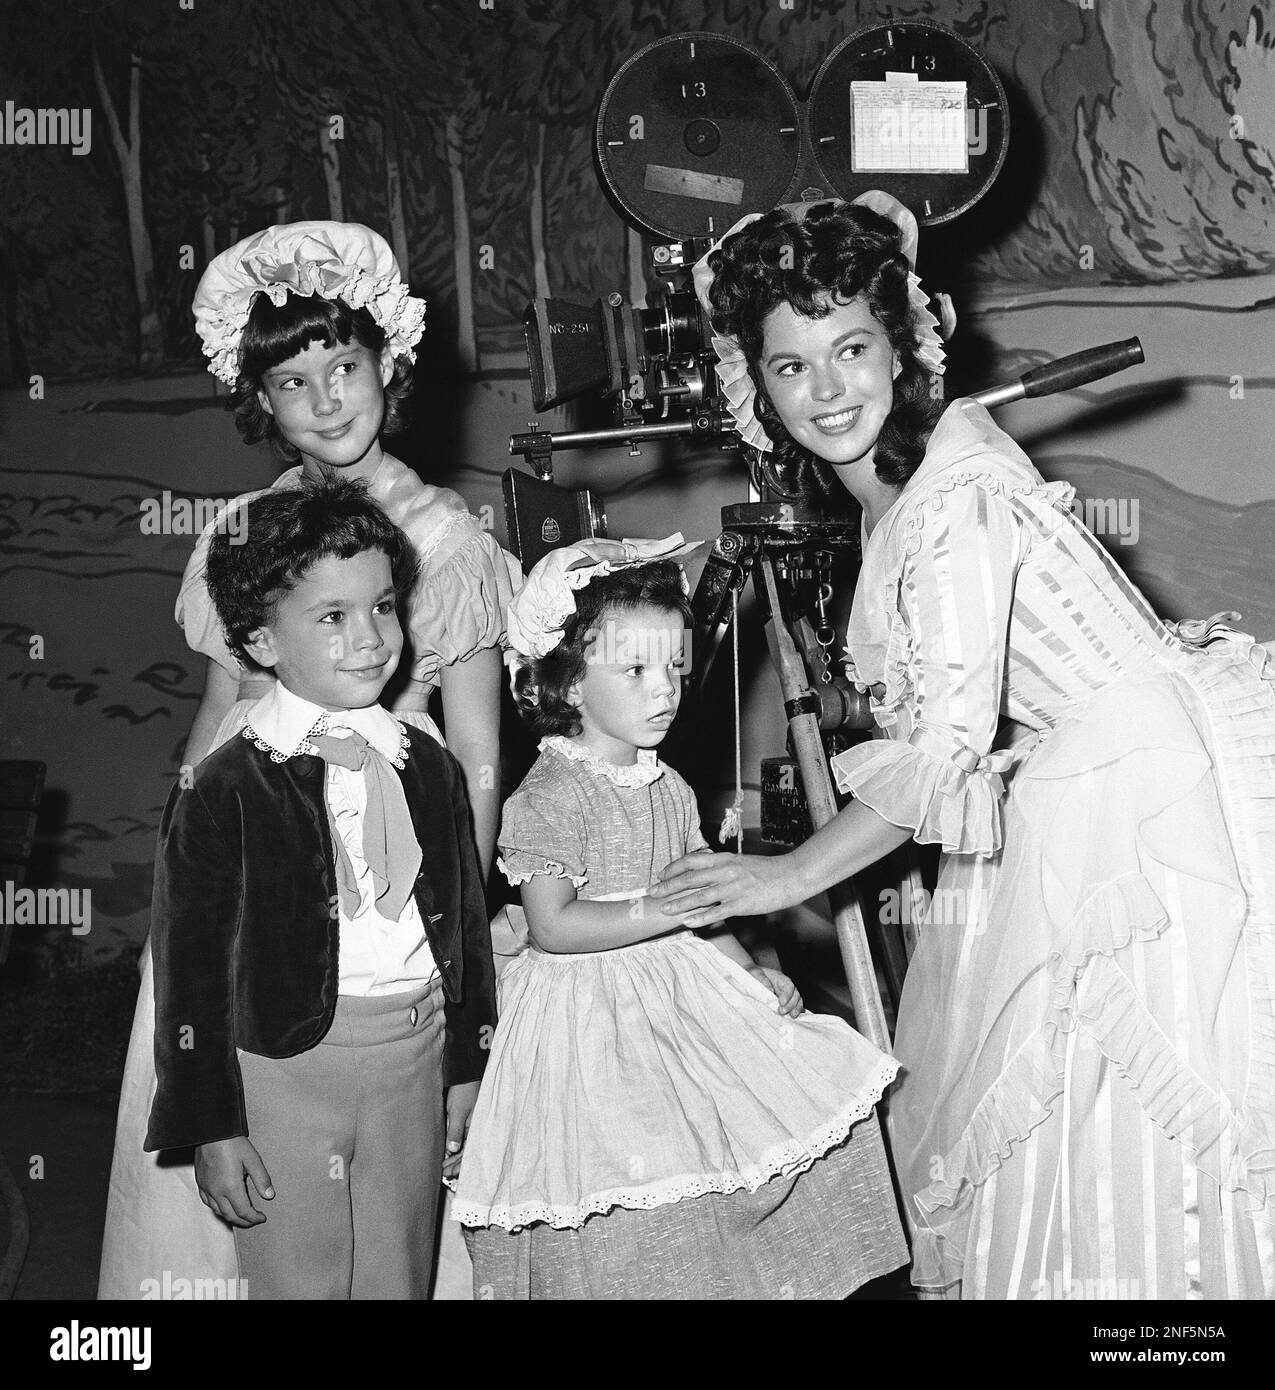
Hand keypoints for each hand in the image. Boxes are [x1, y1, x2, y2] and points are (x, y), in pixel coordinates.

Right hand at [194, 1136, 272, 1227]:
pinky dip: (217, 1209)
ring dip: (231, 1216)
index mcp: (230, 1187)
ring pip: (218, 1211)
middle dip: (244, 1221)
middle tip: (254, 1220)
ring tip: (242, 1215)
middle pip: (230, 1215)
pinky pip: (207, 1202)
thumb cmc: (233, 1143)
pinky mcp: (200, 1183)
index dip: (254, 1218)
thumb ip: (261, 1179)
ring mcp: (206, 1188)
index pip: (243, 1211)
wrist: (212, 1132)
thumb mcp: (252, 1159)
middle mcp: (216, 1192)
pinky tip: (223, 1206)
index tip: (262, 1218)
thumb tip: (269, 1196)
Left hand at [443, 1079, 480, 1179]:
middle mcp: (477, 1128)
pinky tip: (449, 1152)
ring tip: (444, 1167)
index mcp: (478, 1128)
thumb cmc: (464, 1090)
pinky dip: (456, 1146)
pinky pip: (463, 1137)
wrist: (466, 1072)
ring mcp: (473, 1124)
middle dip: (457, 1163)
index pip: (470, 1152)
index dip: (460, 1164)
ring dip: (455, 1157)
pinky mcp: (468, 1119)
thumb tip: (452, 1151)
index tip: (449, 1173)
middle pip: (468, 1151)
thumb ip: (455, 1131)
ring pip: (466, 1146)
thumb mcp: (458, 1111)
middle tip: (445, 1173)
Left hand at [649, 850, 797, 927]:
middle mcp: (726, 871)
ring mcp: (733, 888)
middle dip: (668, 886)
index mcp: (725, 859)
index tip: (661, 874)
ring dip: (679, 903)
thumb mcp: (741, 863)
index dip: (674, 868)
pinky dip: (700, 917)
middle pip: (690, 878)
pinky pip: (716, 912)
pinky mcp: (742, 904)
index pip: (692, 860)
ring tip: (664, 910)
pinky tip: (687, 922)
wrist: (792, 876)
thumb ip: (723, 867)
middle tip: (652, 893)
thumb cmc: (768, 871)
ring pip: (699, 896)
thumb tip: (704, 874)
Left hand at [748, 965, 803, 1016]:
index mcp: (781, 979)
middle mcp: (787, 988)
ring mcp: (788, 996)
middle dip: (790, 1005)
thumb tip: (770, 991)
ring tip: (791, 1016)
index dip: (787, 995)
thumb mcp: (756, 973)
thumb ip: (762, 980)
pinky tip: (793, 1018)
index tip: (781, 1002)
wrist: (754, 978)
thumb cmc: (755, 974)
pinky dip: (796, 1012)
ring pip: (797, 1002)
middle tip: (781, 1012)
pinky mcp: (786, 1004)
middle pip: (795, 995)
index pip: (789, 986)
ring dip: (795, 1009)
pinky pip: (794, 1008)